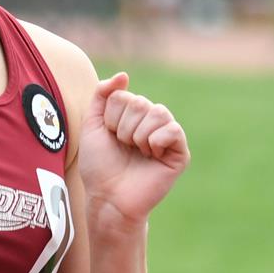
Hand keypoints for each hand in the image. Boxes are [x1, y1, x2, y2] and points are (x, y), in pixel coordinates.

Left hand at [78, 72, 189, 225]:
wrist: (108, 197)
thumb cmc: (99, 166)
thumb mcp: (92, 125)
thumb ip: (102, 95)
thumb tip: (124, 75)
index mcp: (132, 116)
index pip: (124, 96)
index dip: (111, 118)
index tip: (110, 138)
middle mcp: (152, 123)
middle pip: (141, 103)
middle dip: (124, 128)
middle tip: (124, 147)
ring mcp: (167, 137)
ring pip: (158, 113)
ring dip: (138, 135)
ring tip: (138, 152)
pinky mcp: (180, 153)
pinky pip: (173, 130)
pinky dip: (157, 141)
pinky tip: (152, 155)